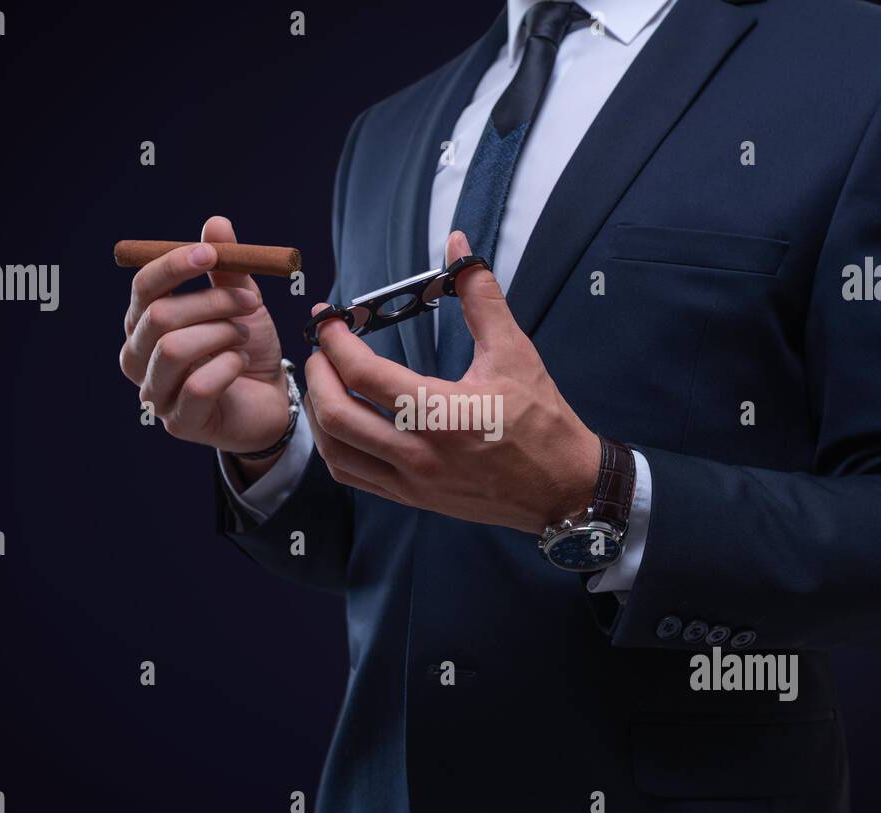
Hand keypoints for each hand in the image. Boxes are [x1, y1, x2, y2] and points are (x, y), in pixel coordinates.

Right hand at [118, 216, 290, 467]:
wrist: (273, 399)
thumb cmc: (246, 347)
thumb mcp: (241, 302)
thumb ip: (227, 268)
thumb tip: (216, 223)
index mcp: (146, 322)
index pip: (144, 288)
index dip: (174, 266)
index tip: (210, 253)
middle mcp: (139, 357)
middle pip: (159, 316)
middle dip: (211, 302)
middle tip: (249, 302)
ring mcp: (155, 392)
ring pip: (173, 349)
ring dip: (220, 334)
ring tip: (242, 336)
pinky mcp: (179, 422)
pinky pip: (198, 386)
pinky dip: (227, 367)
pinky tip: (239, 364)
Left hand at [304, 230, 600, 533]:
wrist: (563, 487)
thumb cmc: (543, 423)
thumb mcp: (514, 352)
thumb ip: (481, 296)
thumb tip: (459, 246)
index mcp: (442, 414)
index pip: (365, 375)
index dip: (336, 341)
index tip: (330, 320)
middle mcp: (420, 454)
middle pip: (337, 415)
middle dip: (317, 376)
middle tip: (321, 350)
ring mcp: (413, 482)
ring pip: (337, 452)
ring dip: (319, 413)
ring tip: (325, 382)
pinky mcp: (413, 498)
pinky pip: (353, 476)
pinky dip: (335, 446)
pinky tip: (342, 422)